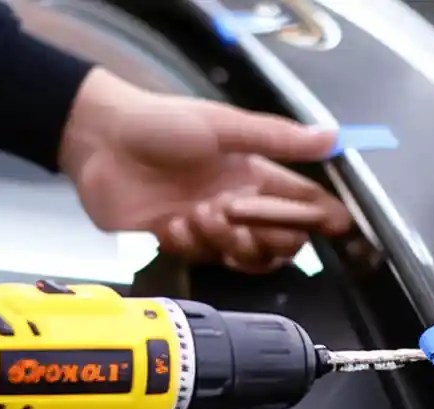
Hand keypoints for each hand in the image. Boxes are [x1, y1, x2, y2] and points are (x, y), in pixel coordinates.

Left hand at [59, 69, 352, 273]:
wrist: (97, 140)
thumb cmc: (160, 123)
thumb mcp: (225, 126)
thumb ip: (279, 138)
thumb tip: (331, 136)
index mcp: (257, 173)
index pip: (306, 203)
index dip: (325, 217)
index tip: (336, 227)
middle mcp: (241, 202)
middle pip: (283, 241)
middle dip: (265, 234)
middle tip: (232, 211)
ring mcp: (213, 224)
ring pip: (247, 258)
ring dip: (226, 242)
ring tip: (196, 214)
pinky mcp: (182, 240)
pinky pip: (204, 260)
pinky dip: (189, 244)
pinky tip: (170, 223)